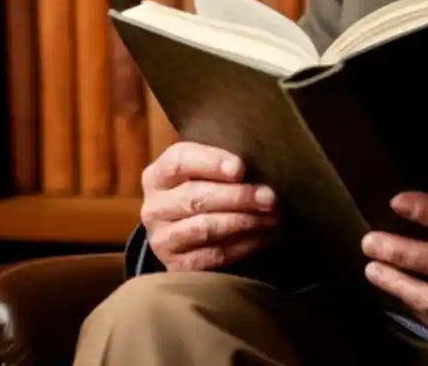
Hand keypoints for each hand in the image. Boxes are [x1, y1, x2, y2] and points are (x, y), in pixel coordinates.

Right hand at [141, 142, 278, 271]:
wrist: (189, 235)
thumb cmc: (206, 191)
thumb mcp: (206, 172)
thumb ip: (224, 165)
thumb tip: (258, 166)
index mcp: (158, 176)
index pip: (179, 162)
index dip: (211, 163)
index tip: (240, 168)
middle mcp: (154, 208)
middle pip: (195, 197)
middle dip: (238, 196)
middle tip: (270, 197)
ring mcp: (163, 239)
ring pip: (205, 227)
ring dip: (245, 221)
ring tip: (273, 216)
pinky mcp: (178, 265)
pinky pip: (215, 254)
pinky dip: (245, 244)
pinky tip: (265, 235)